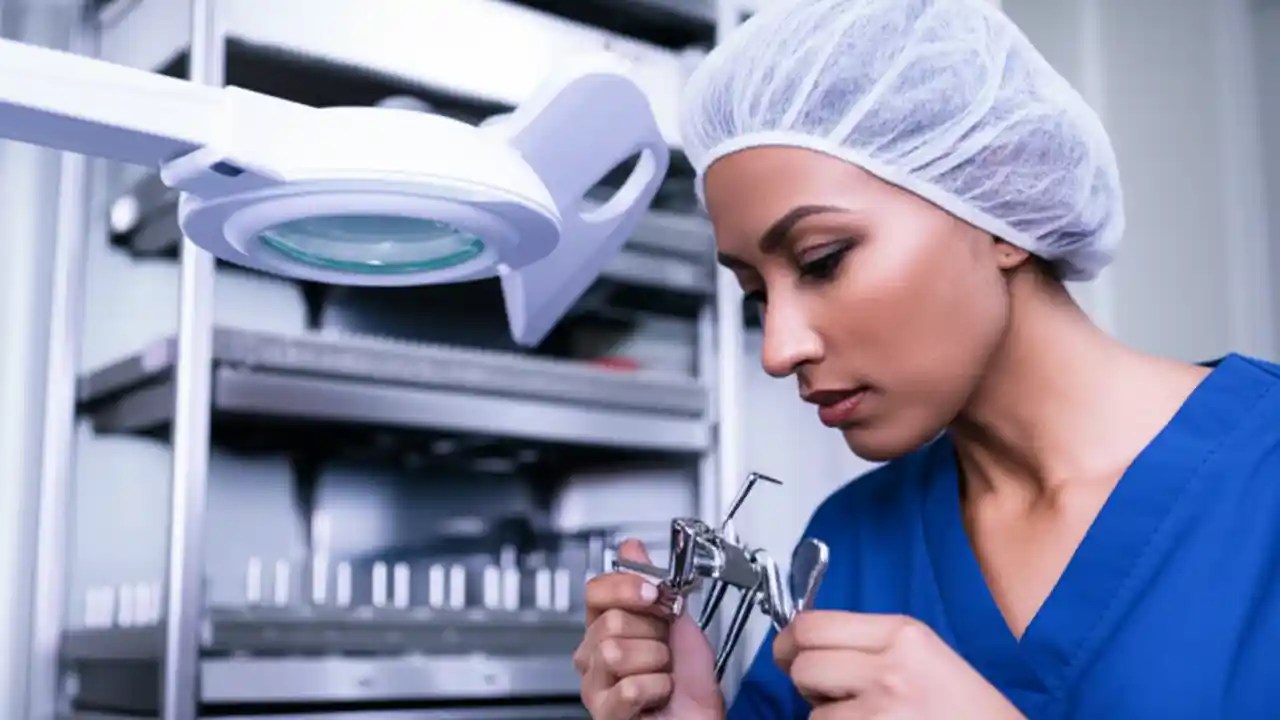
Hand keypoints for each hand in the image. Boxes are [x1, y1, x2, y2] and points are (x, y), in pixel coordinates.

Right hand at [574, 539, 724, 719]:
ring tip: (662, 674)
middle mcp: (594, 655)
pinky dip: (656, 689)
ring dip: (655, 662)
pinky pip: (630, 688)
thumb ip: (654, 585)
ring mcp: (596, 687)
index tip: (653, 593)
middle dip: (651, 632)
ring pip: (615, 652)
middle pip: (609, 621)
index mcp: (606, 627)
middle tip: (664, 649)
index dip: (627, 587)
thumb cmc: (689, 683)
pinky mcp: (605, 715)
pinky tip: (658, 695)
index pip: (596, 591)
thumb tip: (632, 546)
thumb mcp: (678, 622)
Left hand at [774, 611, 1024, 719]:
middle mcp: (891, 665)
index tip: (789, 652)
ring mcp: (882, 709)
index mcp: (904, 633)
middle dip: (805, 681)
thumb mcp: (926, 658)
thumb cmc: (967, 712)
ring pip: (812, 711)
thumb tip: (805, 643)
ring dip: (827, 718)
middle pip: (803, 662)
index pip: (813, 624)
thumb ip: (871, 645)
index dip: (791, 641)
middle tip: (827, 693)